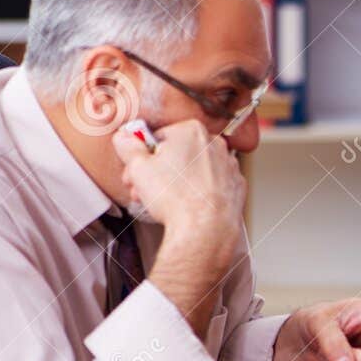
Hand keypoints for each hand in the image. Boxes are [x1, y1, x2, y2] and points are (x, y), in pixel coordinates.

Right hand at [113, 120, 243, 251]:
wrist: (206, 229)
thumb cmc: (174, 197)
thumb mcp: (138, 168)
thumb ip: (129, 148)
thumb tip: (123, 137)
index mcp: (191, 131)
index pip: (158, 138)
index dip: (143, 158)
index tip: (137, 173)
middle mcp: (215, 143)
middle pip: (177, 154)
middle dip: (158, 172)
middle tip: (143, 190)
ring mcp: (229, 165)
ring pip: (195, 169)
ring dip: (177, 183)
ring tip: (162, 203)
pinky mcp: (237, 186)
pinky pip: (212, 185)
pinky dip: (200, 193)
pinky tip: (188, 207)